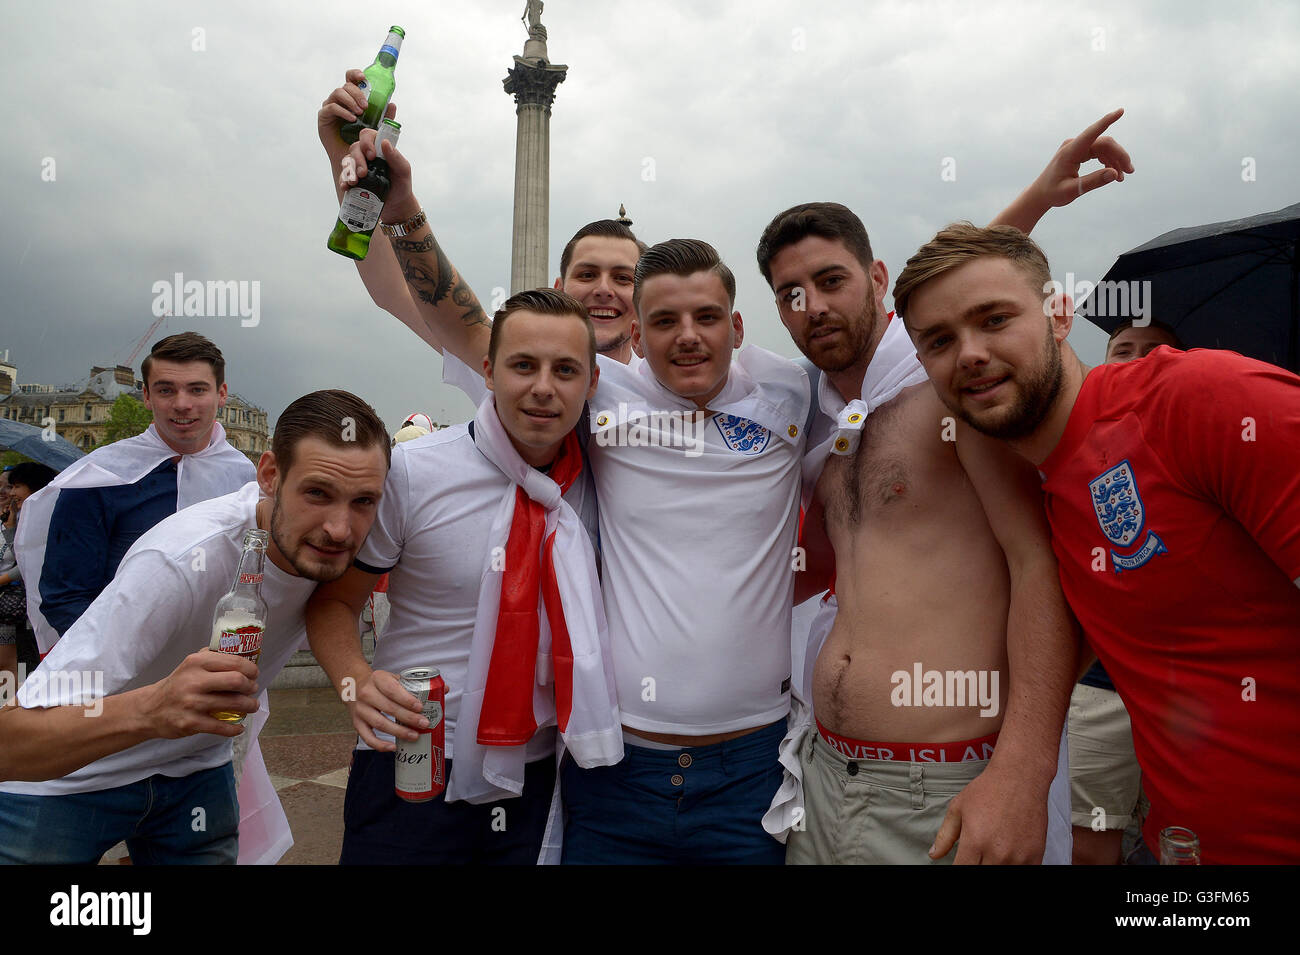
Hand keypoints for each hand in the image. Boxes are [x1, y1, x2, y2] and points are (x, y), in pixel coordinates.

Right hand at [139, 649, 259, 739]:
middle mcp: (194, 681)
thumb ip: (212, 657)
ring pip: (234, 704)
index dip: (251, 669)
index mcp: (196, 662)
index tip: (254, 674)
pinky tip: (239, 727)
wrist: (150, 709)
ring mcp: (192, 703)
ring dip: (249, 706)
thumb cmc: (177, 685)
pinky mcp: (191, 723)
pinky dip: (235, 728)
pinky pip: (222, 727)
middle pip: (237, 681)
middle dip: (251, 686)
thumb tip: (242, 655)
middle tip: (253, 689)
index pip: (234, 662)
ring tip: (251, 706)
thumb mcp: (190, 664)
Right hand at [317, 68, 396, 153]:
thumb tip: (391, 104)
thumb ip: (385, 117)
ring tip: (360, 114)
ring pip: (338, 93)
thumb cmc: (363, 141)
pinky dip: (343, 111)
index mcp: (351, 97)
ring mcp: (330, 106)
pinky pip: (331, 107)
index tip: (363, 77)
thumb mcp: (378, 128)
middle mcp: (339, 99)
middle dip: (357, 93)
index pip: (350, 79)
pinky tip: (352, 119)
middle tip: (366, 107)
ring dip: (350, 101)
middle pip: (346, 85)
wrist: (352, 160)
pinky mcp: (323, 117)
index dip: (355, 74)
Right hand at [343, 126, 418, 223]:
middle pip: (355, 148)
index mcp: (378, 148)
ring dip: (348, 171)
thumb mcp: (403, 170)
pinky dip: (343, 180)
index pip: (367, 135)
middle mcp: (366, 155)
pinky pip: (343, 176)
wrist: (396, 204)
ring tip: (354, 182)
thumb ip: (396, 157)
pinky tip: (346, 186)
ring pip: (347, 161)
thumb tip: (385, 142)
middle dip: (358, 160)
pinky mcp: (353, 179)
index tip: (372, 156)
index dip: (367, 142)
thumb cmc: (401, 184)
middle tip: (363, 173)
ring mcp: (357, 166)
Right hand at [347, 669, 427, 750]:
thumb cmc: (381, 684)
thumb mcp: (394, 677)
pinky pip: (367, 737)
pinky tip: (394, 747)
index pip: (392, 689)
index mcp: (378, 679)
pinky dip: (380, 745)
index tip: (420, 707)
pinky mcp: (356, 723)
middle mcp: (367, 694)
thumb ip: (417, 684)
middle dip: (408, 718)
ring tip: (415, 736)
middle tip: (424, 724)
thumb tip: (445, 689)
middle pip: (388, 708)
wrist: (353, 685)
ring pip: (379, 724)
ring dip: (398, 732)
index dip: (407, 699)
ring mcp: (360, 710)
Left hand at [930, 763, 1048, 863]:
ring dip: (994, 865)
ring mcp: (1018, 857)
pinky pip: (1022, 871)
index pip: (962, 870)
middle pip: (981, 873)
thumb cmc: (988, 789)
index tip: (962, 860)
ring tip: (992, 850)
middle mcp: (997, 853)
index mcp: (975, 842)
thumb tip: (934, 855)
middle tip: (977, 853)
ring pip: (1000, 874)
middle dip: (976, 864)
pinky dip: (1013, 865)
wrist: (1021, 776)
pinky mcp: (1035, 856)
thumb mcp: (958, 808)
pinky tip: (1008, 854)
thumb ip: (945, 835)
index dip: (959, 867)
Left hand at [1029, 108, 1133, 209]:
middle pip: (1105, 143)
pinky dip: (1109, 162)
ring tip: (1123, 178)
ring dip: (1116, 160)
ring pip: (1104, 148)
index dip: (1107, 121)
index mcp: (1070, 151)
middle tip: (1130, 172)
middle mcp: (1074, 145)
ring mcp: (1077, 147)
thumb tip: (1115, 174)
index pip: (1092, 133)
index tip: (1121, 111)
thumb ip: (1093, 182)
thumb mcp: (1072, 190)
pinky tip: (1114, 174)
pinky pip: (1100, 152)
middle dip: (1119, 156)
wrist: (1040, 194)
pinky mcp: (1080, 152)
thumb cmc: (1053, 193)